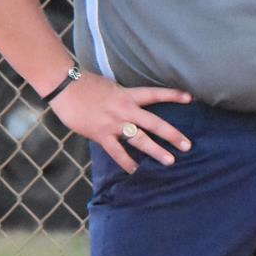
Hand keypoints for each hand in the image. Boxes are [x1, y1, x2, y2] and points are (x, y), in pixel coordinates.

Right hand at [49, 74, 193, 173]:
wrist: (64, 85)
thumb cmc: (84, 84)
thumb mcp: (109, 86)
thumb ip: (121, 97)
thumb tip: (129, 106)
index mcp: (127, 95)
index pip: (155, 94)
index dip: (173, 95)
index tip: (190, 98)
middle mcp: (125, 109)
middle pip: (154, 122)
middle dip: (172, 134)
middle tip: (187, 145)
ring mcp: (114, 123)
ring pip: (140, 139)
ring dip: (156, 150)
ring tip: (170, 161)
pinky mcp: (101, 134)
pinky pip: (117, 152)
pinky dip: (126, 162)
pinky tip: (135, 171)